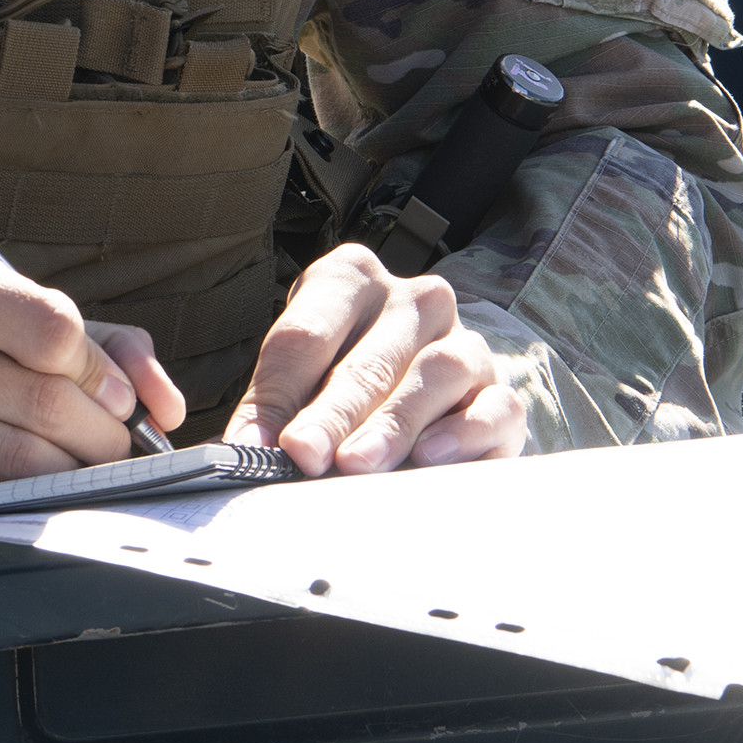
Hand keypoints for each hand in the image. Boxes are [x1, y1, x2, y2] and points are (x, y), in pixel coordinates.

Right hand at [0, 238, 186, 517]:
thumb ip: (86, 334)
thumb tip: (163, 401)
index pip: (51, 329)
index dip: (103, 374)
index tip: (116, 398)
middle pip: (42, 403)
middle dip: (102, 436)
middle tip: (114, 447)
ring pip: (18, 463)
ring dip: (71, 475)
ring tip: (79, 468)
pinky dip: (19, 502)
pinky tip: (23, 490)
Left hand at [222, 243, 522, 474]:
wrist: (424, 398)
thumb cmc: (342, 381)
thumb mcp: (298, 381)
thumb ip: (273, 409)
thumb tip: (242, 449)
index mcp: (352, 278)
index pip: (308, 333)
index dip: (279, 391)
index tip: (259, 441)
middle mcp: (416, 300)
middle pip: (368, 359)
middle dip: (331, 413)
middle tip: (304, 455)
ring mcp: (466, 342)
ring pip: (437, 373)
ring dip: (393, 422)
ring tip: (357, 464)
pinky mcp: (501, 391)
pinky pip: (494, 407)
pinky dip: (461, 433)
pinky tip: (429, 457)